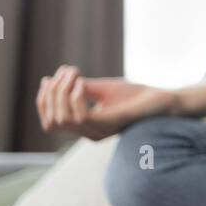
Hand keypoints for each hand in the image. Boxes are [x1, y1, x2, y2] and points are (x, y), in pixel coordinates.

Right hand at [36, 65, 179, 139]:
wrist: (161, 100)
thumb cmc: (135, 95)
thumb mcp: (101, 89)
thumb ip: (79, 88)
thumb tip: (53, 81)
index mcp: (86, 127)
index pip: (51, 123)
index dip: (43, 102)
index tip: (48, 79)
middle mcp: (90, 133)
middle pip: (52, 121)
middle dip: (51, 95)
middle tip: (63, 73)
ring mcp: (99, 131)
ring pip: (62, 120)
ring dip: (61, 93)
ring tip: (72, 74)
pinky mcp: (109, 124)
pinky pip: (80, 117)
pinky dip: (75, 96)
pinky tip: (81, 81)